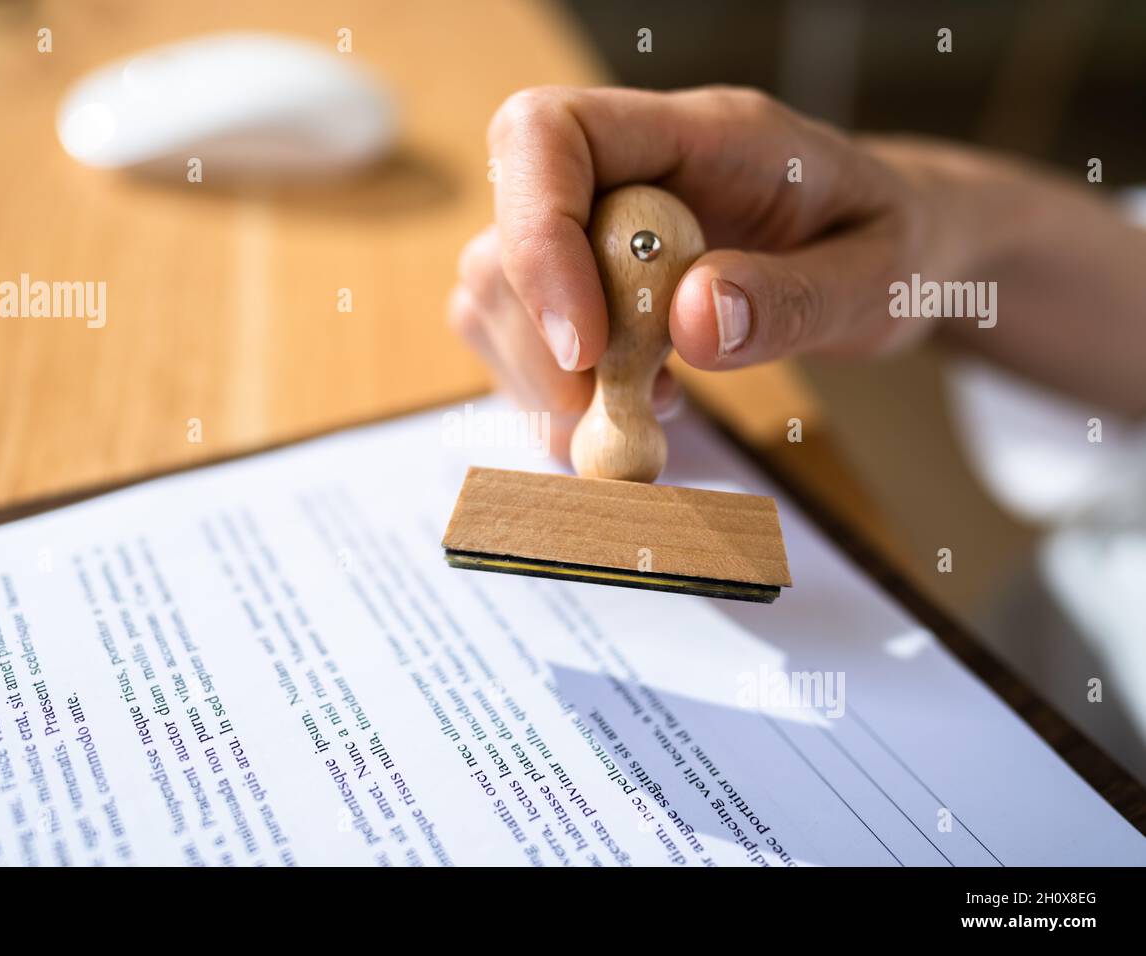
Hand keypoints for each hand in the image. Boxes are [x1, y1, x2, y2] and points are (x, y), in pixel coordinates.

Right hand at [448, 85, 935, 456]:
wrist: (900, 250)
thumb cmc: (896, 244)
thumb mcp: (881, 276)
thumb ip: (793, 298)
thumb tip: (692, 321)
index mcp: (700, 133)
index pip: (550, 134)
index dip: (538, 236)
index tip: (586, 347)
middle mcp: (632, 170)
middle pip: (509, 228)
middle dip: (540, 336)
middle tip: (610, 412)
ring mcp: (601, 228)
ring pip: (497, 289)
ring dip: (542, 373)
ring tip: (638, 412)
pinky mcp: (590, 283)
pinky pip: (519, 332)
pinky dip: (552, 391)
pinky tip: (626, 408)